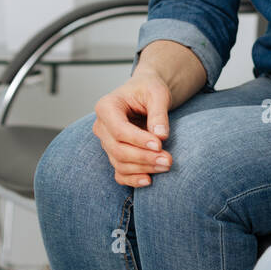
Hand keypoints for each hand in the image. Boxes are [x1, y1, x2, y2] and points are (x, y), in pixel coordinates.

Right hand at [91, 69, 173, 186]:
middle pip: (118, 149)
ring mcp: (106, 142)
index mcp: (106, 107)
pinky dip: (132, 179)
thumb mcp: (157, 93)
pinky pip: (119, 172)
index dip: (138, 140)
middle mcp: (102, 126)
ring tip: (166, 165)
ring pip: (119, 163)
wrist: (146, 93)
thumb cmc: (149, 89)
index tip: (159, 144)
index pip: (119, 129)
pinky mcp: (114, 154)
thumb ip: (158, 113)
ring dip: (143, 168)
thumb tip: (160, 136)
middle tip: (168, 160)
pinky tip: (149, 180)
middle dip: (144, 157)